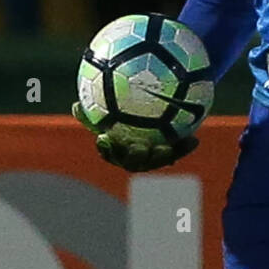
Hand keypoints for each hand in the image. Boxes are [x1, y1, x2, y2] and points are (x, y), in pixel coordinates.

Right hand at [72, 101, 197, 170]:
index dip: (107, 149)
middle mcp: (136, 157)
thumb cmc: (126, 112)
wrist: (154, 113)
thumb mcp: (111, 109)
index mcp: (118, 150)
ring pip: (158, 161)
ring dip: (162, 157)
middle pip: (133, 162)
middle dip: (134, 157)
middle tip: (137, 146)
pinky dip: (185, 148)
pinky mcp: (172, 153)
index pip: (110, 153)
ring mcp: (154, 158)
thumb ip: (93, 113)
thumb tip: (73, 106)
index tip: (103, 138)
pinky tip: (194, 140)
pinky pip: (178, 152)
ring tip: (166, 149)